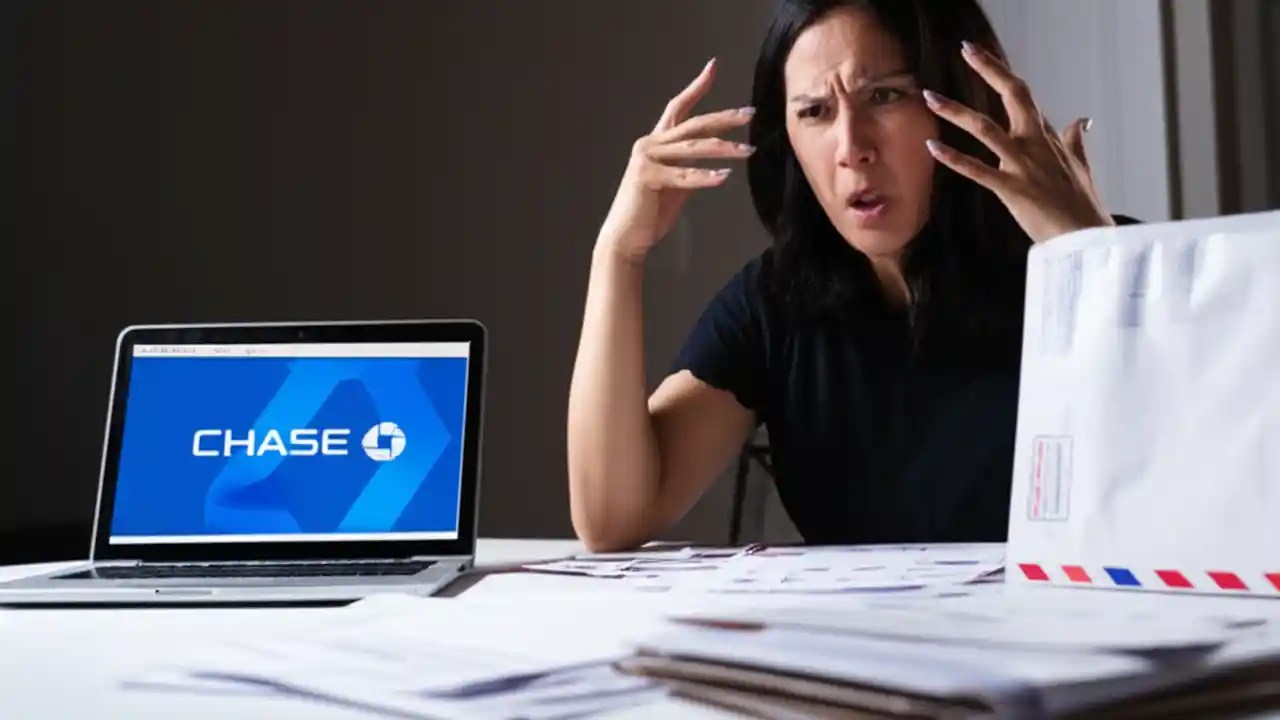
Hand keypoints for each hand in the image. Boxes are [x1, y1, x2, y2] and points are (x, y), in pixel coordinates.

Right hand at [597, 58, 755, 262]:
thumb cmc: (651, 212)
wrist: (626, 237)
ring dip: (724, 149)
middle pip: (693, 125)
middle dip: (724, 118)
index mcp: (656, 142)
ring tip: (748, 150)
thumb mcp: (676, 185)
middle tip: (749, 113)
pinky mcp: (647, 177)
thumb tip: (715, 162)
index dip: (696, 87)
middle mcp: (650, 144)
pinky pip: (684, 176)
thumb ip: (690, 167)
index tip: (713, 67)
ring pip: (693, 148)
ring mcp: (646, 159)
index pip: (678, 107)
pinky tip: (725, 177)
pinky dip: (706, 177)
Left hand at [922, 42, 1113, 243]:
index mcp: (1048, 136)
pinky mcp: (1013, 189)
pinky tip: (933, 148)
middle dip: (989, 70)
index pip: (1023, 95)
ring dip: (955, 111)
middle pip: (1013, 95)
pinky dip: (954, 159)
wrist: (1087, 237)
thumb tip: (1083, 120)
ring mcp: (1024, 165)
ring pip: (985, 129)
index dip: (1001, 73)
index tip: (978, 56)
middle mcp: (1036, 143)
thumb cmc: (1081, 205)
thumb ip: (1076, 141)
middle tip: (966, 49)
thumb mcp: (1081, 166)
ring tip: (930, 98)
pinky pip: (978, 171)